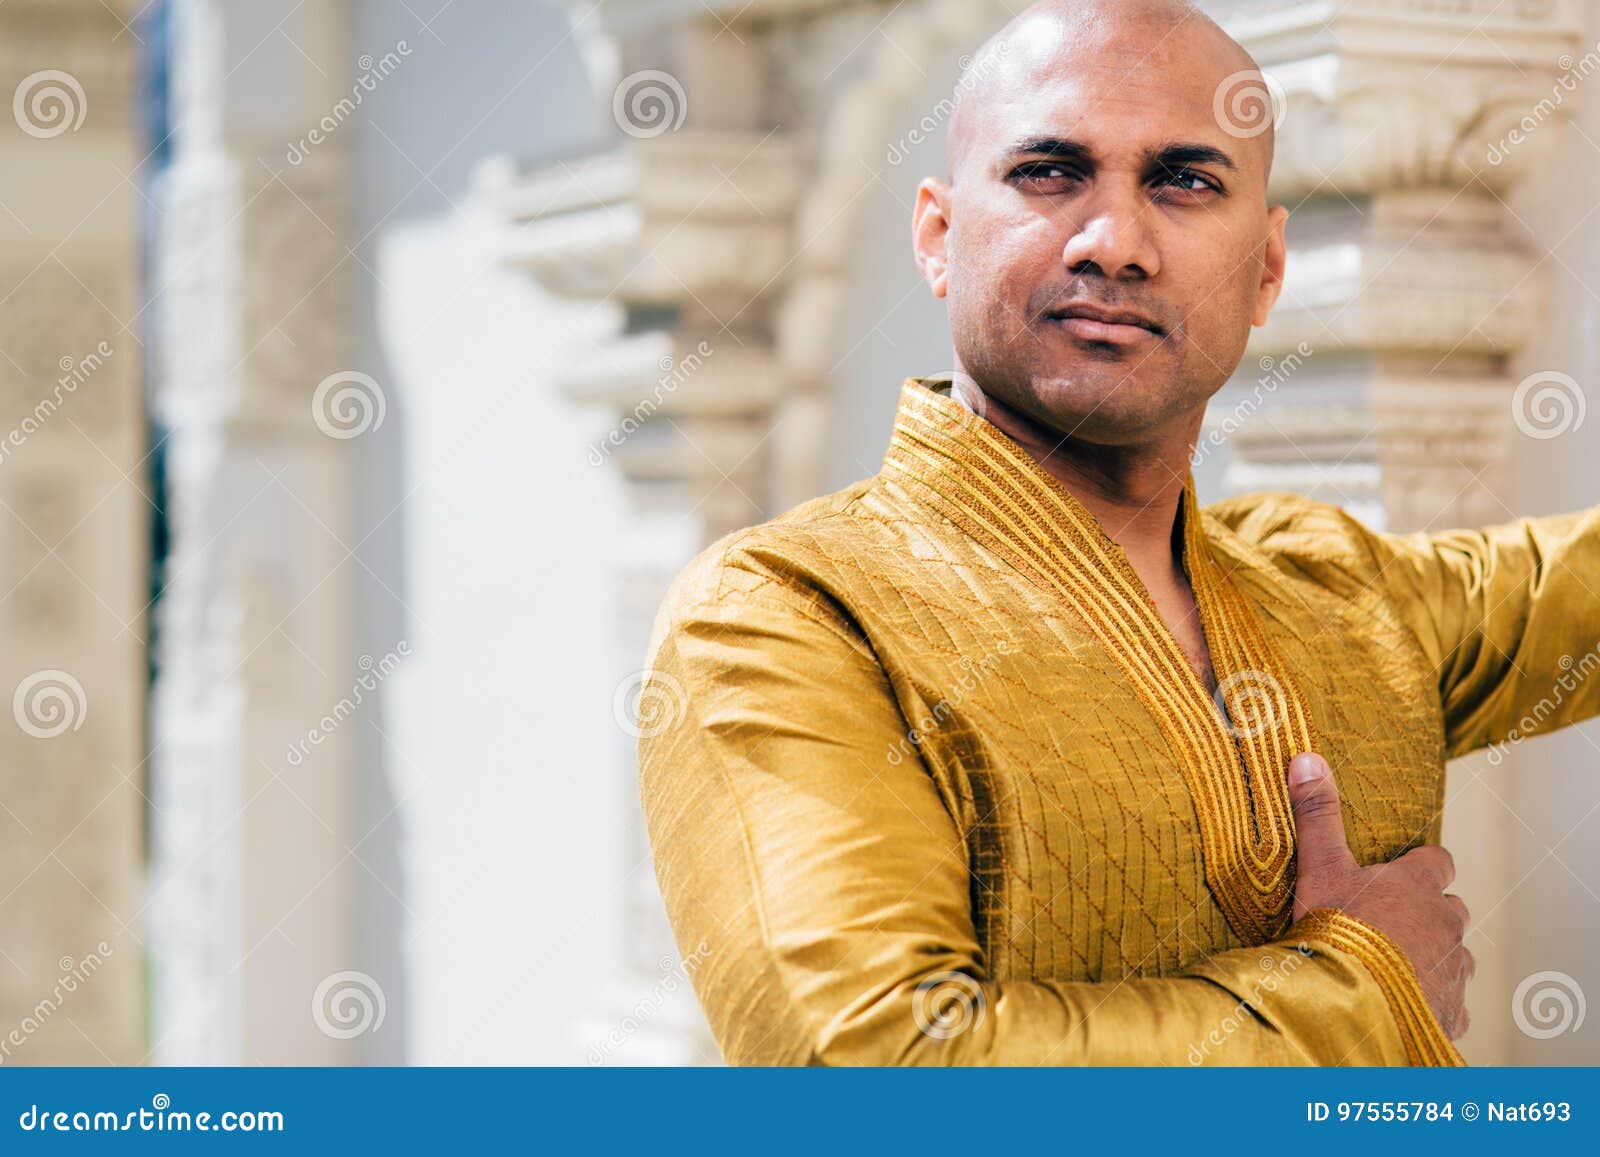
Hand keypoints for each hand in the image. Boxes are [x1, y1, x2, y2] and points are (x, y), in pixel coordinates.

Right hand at [1285, 751, 1473, 1040]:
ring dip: (1437, 958)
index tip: (1403, 870)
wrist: (1352, 1003)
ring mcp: (1452, 970)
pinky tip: (1407, 1006)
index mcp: (1418, 885)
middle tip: (1393, 921)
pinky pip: (1453, 1005)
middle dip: (1431, 914)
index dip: (1423, 865)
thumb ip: (1317, 814)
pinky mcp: (1451, 1012)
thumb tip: (1306, 756)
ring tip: (1400, 967)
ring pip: (1457, 957)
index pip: (1439, 862)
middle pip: (1452, 910)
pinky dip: (1437, 1002)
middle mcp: (1445, 923)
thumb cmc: (1337, 929)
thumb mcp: (1320, 866)